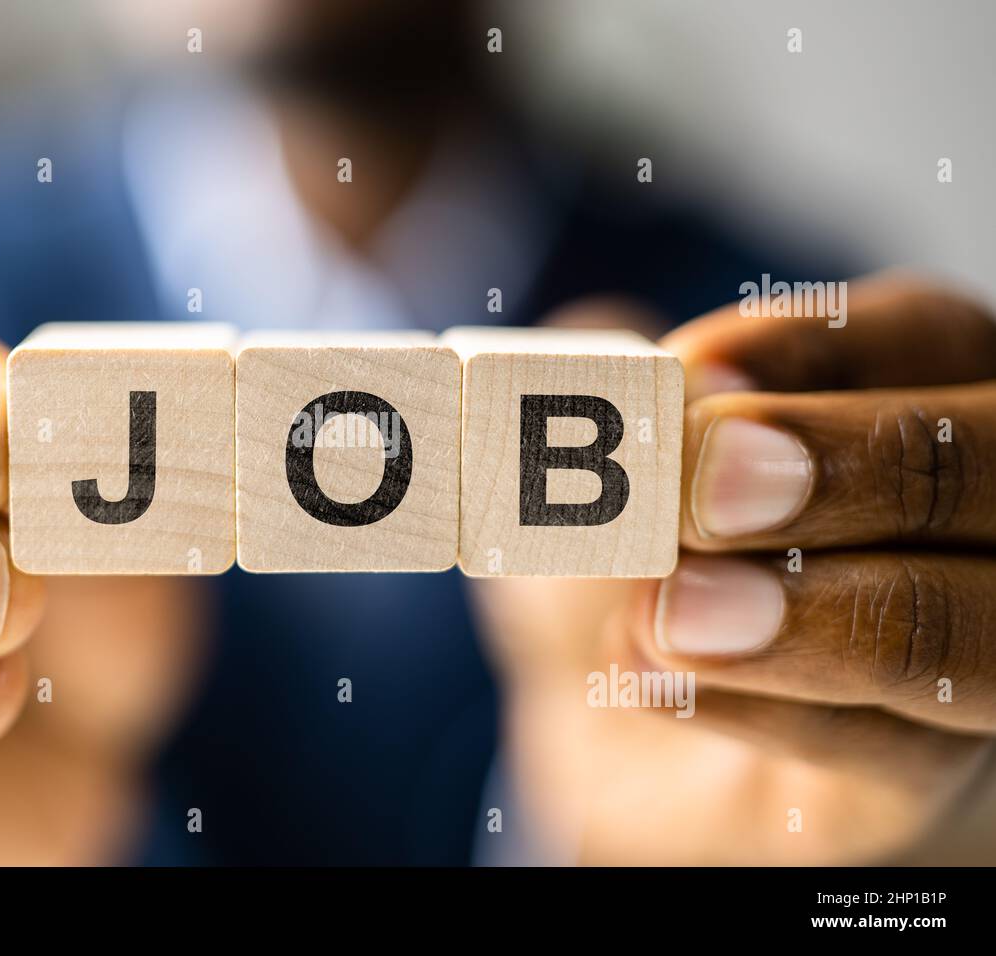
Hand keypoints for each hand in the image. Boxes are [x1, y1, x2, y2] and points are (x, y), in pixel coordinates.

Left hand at [475, 274, 995, 863]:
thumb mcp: (602, 471)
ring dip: (817, 616)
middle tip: (703, 494)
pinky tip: (648, 679)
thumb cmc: (632, 572)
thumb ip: (612, 402)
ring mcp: (968, 656)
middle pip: (986, 475)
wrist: (626, 747)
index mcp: (917, 400)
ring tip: (666, 613)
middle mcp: (975, 523)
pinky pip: (892, 755)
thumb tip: (601, 355)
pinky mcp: (918, 779)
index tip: (689, 372)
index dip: (808, 351)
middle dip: (852, 468)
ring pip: (974, 633)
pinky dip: (760, 711)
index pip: (921, 339)